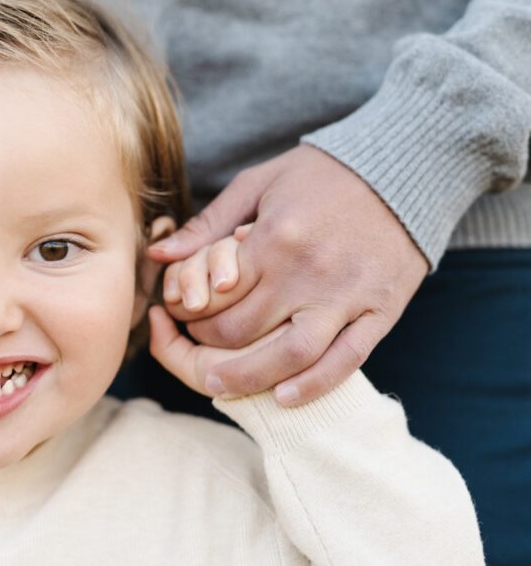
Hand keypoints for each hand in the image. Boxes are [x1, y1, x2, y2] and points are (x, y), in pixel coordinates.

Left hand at [148, 146, 426, 403]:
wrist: (407, 168)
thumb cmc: (323, 174)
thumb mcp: (258, 184)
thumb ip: (207, 224)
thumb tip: (158, 256)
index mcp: (274, 240)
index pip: (215, 296)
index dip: (187, 311)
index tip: (177, 313)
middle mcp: (309, 273)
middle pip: (242, 330)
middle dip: (207, 342)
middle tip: (194, 342)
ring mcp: (347, 296)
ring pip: (290, 355)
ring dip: (250, 378)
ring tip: (220, 386)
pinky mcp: (380, 311)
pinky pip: (346, 359)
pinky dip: (314, 385)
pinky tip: (284, 397)